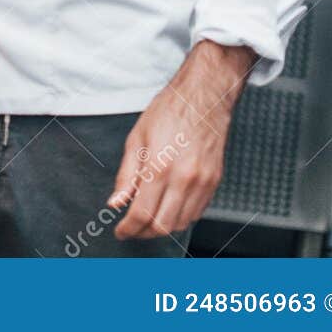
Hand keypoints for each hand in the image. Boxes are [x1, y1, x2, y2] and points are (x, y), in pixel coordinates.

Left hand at [110, 41, 255, 239]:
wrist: (203, 97)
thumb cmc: (168, 112)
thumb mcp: (136, 139)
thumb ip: (126, 176)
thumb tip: (116, 203)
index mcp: (160, 167)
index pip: (142, 214)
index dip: (128, 229)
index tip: (120, 231)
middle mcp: (184, 179)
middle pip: (162, 226)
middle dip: (143, 233)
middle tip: (131, 229)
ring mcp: (203, 183)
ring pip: (181, 224)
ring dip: (162, 227)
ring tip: (147, 219)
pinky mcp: (215, 182)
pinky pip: (197, 213)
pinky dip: (180, 217)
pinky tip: (168, 208)